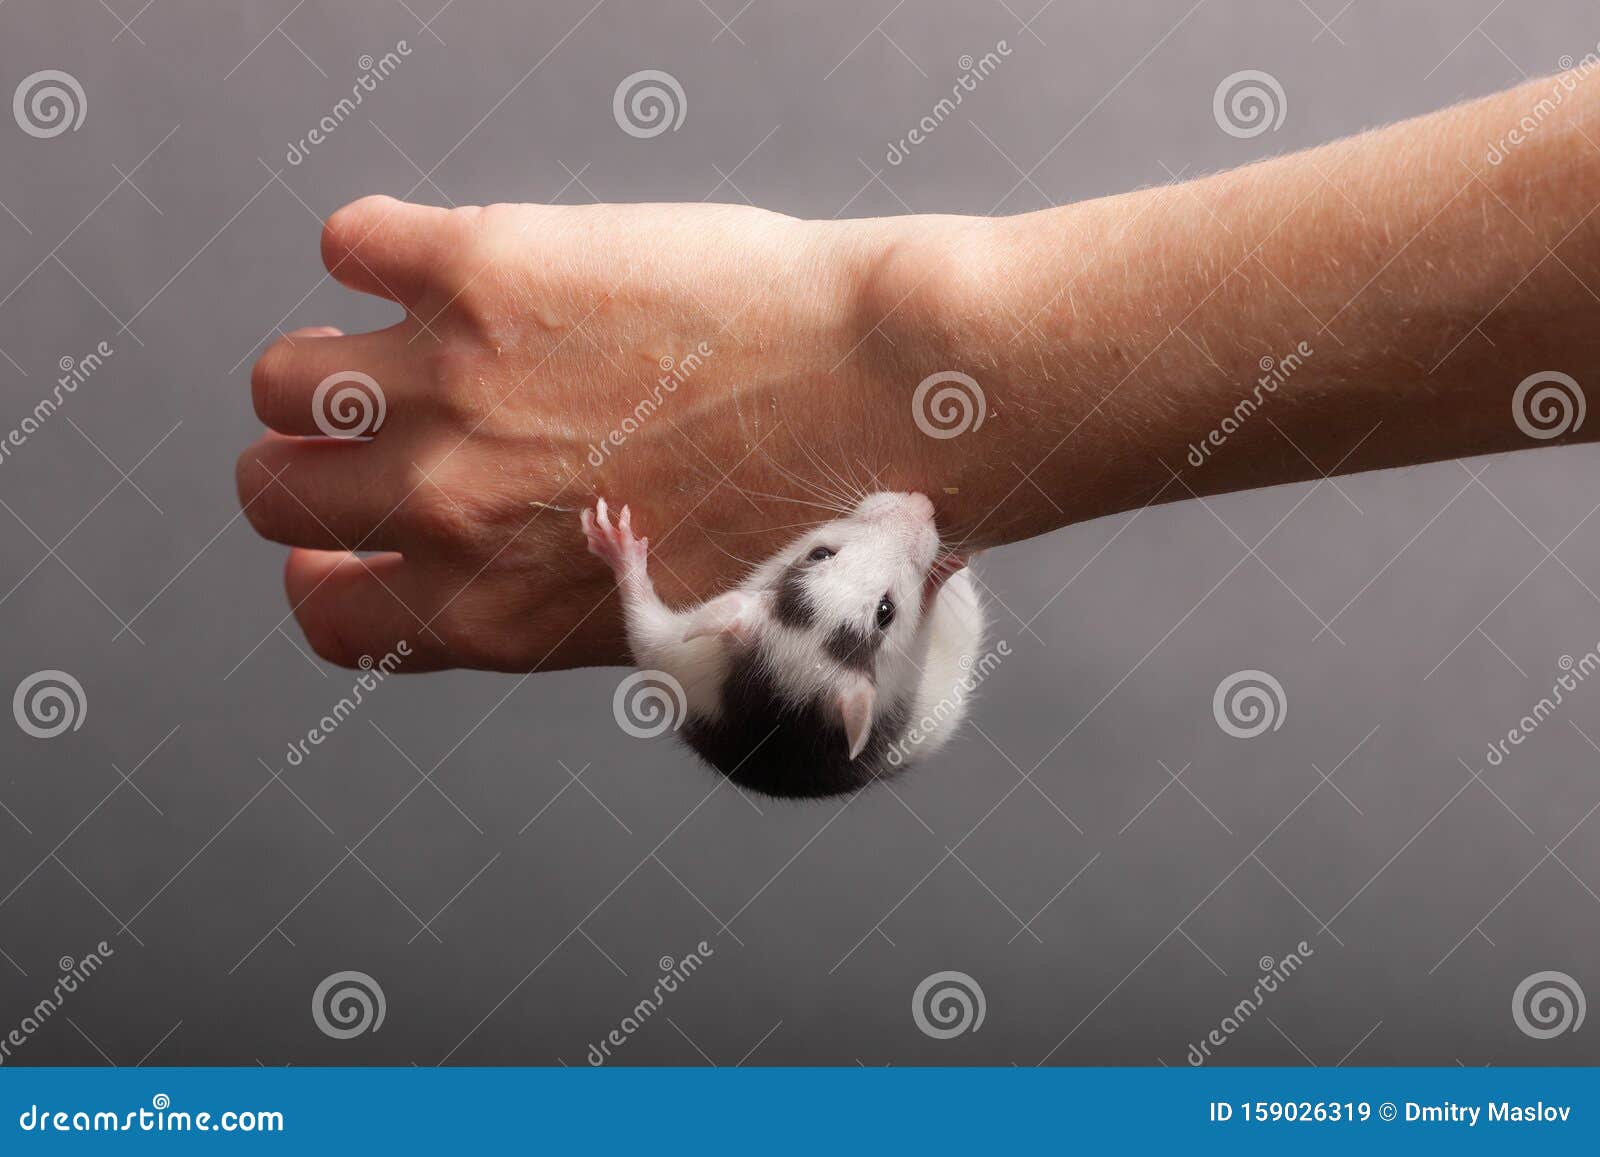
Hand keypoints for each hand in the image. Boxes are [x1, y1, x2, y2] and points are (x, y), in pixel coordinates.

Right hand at [237, 197, 965, 671]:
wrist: (888, 404)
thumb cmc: (803, 516)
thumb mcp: (655, 615)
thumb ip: (537, 596)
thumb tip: (467, 557)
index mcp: (492, 614)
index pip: (323, 614)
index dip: (330, 569)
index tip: (355, 539)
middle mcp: (451, 511)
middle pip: (275, 491)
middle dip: (315, 466)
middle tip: (384, 432)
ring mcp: (454, 387)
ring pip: (285, 378)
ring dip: (332, 363)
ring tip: (414, 346)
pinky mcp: (483, 269)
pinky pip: (351, 242)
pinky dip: (380, 247)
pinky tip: (452, 265)